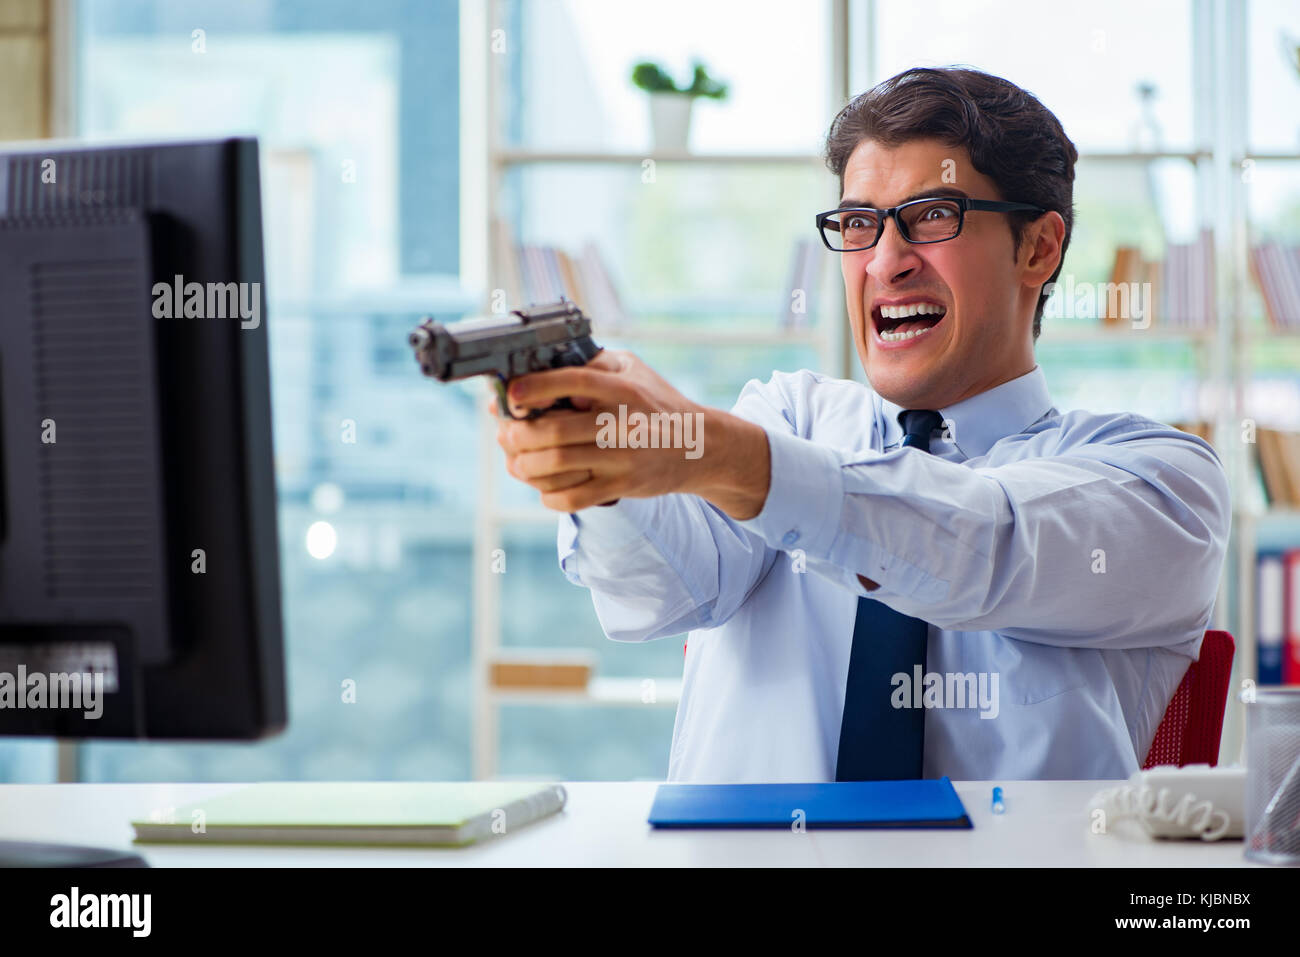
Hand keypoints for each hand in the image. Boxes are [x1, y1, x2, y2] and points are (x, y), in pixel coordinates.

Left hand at [490, 349, 770, 516]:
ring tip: (516, 459)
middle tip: (506, 432)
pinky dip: (548, 495)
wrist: (701, 446)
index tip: (512, 394)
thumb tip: (542, 369)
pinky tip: (544, 486)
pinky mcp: (621, 487)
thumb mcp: (633, 369)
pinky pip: (573, 498)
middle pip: (555, 432)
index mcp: (624, 389)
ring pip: (557, 466)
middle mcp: (623, 424)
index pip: (575, 382)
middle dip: (518, 433)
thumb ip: (592, 363)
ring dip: (524, 464)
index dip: (538, 387)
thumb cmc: (658, 404)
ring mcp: (622, 459)